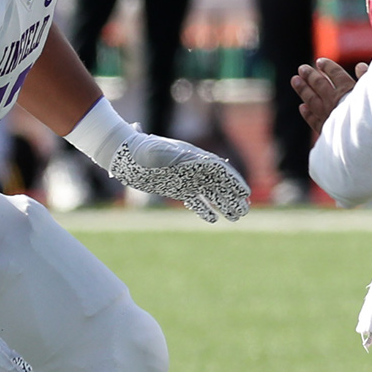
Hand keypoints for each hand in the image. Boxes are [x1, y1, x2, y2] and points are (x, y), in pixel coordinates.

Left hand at [108, 132, 249, 222]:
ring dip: (224, 204)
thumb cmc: (143, 151)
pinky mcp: (176, 188)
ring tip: (237, 217)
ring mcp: (186, 179)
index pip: (220, 171)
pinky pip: (195, 200)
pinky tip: (214, 220)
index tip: (245, 193)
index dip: (234, 182)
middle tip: (247, 209)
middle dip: (233, 196)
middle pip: (219, 183)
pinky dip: (204, 209)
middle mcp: (193, 168)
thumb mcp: (163, 152)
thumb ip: (184, 158)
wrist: (125, 155)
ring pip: (210, 193)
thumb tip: (209, 162)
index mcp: (193, 158)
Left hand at [292, 57, 367, 132]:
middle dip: (310, 75)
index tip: (320, 62)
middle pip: (319, 84)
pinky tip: (302, 107)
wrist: (368, 141)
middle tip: (302, 69)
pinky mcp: (326, 131)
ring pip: (311, 100)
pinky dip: (307, 113)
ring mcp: (327, 116)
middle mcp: (334, 101)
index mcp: (347, 90)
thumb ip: (367, 79)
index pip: (335, 74)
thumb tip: (360, 66)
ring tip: (295, 80)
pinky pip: (313, 120)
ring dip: (303, 89)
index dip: (327, 67)